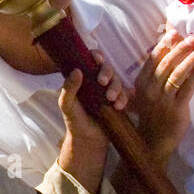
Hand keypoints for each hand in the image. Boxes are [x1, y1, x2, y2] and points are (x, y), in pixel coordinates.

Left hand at [55, 54, 127, 188]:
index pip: (90, 60)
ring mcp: (109, 90)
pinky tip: (118, 106)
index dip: (96, 56)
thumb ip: (68, 88)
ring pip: (118, 80)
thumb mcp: (66, 104)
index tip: (97, 60)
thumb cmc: (74, 119)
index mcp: (83, 78)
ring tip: (110, 100)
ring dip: (116, 87)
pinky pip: (126, 94)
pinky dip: (124, 98)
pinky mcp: (119, 100)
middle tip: (102, 82)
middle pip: (107, 68)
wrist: (87, 138)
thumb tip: (77, 71)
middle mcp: (97, 81)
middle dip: (107, 73)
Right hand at [131, 29, 193, 161]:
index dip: (164, 45)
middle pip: (166, 63)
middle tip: (192, 38)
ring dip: (190, 59)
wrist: (152, 140)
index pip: (153, 59)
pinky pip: (187, 88)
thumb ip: (155, 75)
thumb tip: (170, 52)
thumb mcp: (146, 93)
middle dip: (180, 49)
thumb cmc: (151, 114)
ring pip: (177, 74)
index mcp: (141, 83)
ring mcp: (162, 100)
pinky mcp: (176, 108)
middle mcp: (150, 90)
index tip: (174, 33)